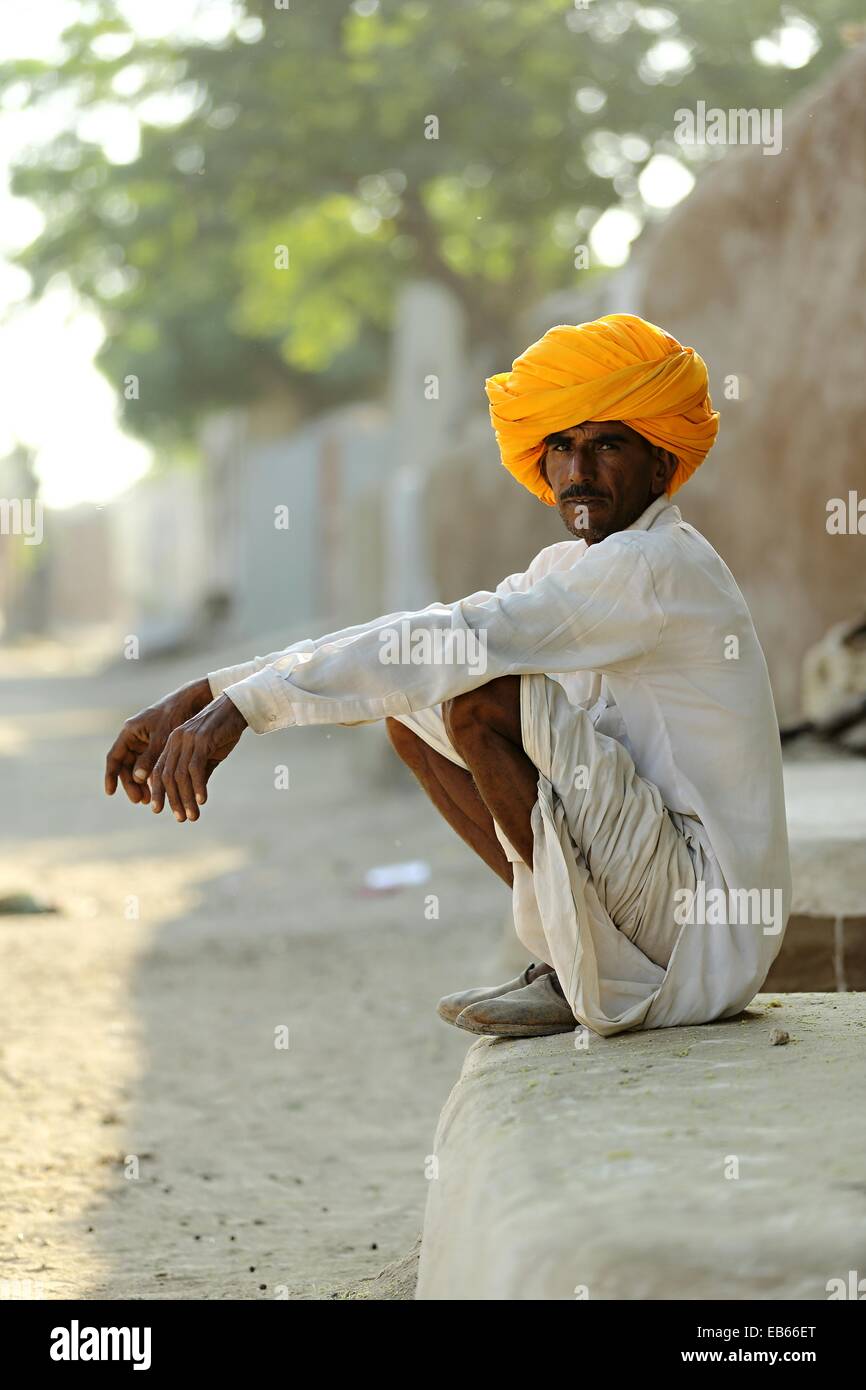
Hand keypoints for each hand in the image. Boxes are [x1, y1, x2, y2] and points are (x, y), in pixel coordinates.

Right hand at [105, 676, 214, 804]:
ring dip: (142, 784)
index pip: (114, 757)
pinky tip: (158, 790)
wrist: (193, 701)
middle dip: (132, 784)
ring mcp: (145, 741)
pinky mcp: (156, 745)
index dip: (111, 776)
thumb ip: (149, 757)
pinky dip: (152, 777)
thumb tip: (137, 777)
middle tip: (141, 801)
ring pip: (138, 767)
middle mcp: (134, 737)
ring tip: (150, 799)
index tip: (110, 792)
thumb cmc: (176, 715)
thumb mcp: (162, 738)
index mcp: (130, 732)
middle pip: (126, 766)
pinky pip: (149, 764)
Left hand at [149, 693, 247, 820]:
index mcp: (173, 742)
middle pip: (167, 775)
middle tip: (180, 818)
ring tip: (192, 815)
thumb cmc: (223, 731)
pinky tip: (202, 800)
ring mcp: (188, 739)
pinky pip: (195, 768)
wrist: (237, 708)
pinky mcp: (202, 740)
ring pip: (180, 775)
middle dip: (172, 800)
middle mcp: (176, 740)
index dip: (158, 791)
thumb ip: (199, 772)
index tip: (159, 810)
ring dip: (186, 798)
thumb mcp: (208, 754)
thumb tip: (194, 796)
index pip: (160, 770)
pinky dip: (198, 786)